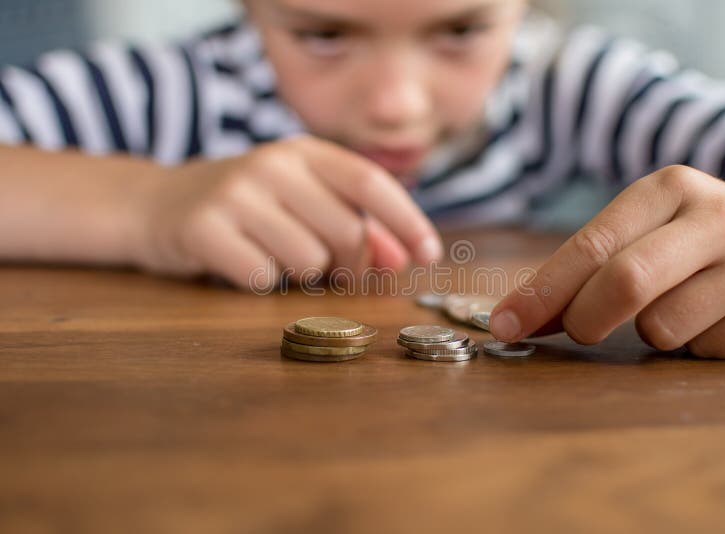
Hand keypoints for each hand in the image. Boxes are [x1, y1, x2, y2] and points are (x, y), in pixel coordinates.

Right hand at [135, 135, 441, 289]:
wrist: (156, 204)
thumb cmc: (248, 207)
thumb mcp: (302, 201)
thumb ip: (356, 225)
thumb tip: (402, 258)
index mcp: (303, 151)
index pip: (370, 182)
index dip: (406, 221)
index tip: (429, 255)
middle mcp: (272, 164)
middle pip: (346, 230)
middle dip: (352, 264)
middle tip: (336, 274)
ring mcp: (234, 193)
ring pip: (309, 260)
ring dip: (304, 276)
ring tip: (279, 258)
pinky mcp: (203, 228)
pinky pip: (264, 278)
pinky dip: (264, 283)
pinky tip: (245, 264)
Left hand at [490, 165, 724, 357]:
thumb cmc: (691, 234)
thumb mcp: (643, 226)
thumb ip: (585, 267)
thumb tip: (518, 318)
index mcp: (669, 188)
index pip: (592, 245)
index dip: (542, 292)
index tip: (505, 325)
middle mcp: (718, 219)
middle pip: (626, 283)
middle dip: (583, 318)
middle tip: (578, 329)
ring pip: (662, 327)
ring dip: (649, 333)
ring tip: (676, 305)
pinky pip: (703, 352)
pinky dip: (692, 346)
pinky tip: (715, 317)